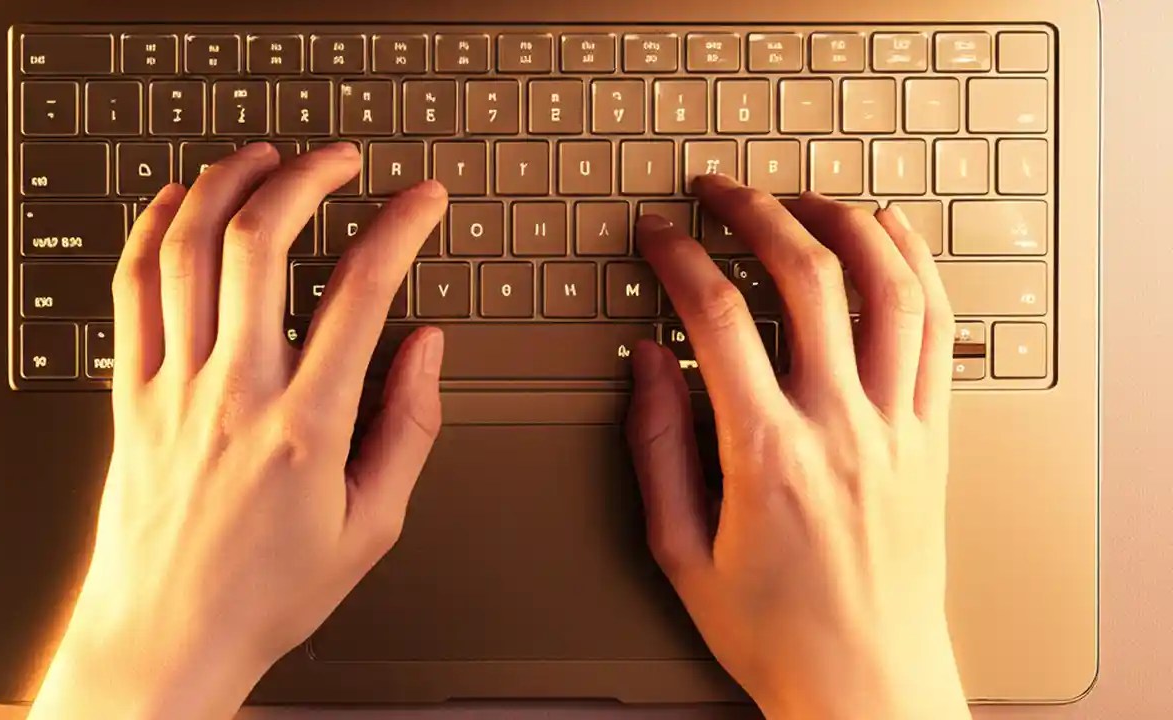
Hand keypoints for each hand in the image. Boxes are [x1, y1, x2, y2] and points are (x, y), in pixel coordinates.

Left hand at [29, 143, 448, 719]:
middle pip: (263, 245)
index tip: (422, 201)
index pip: (362, 294)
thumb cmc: (267, 593)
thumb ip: (409, 428)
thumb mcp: (372, 526)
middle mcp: (234, 393)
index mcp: (305, 427)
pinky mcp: (131, 396)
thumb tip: (428, 348)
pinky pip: (131, 291)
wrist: (167, 638)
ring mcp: (173, 388)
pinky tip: (177, 203)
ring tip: (263, 158)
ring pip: (188, 251)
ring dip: (227, 184)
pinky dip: (152, 230)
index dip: (400, 228)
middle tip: (339, 159)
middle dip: (307, 178)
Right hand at [627, 176, 967, 719]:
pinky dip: (915, 268)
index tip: (657, 233)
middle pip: (805, 277)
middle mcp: (840, 428)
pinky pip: (936, 330)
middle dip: (753, 213)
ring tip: (801, 198)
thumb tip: (646, 362)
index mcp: (766, 456)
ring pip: (885, 288)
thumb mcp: (679, 548)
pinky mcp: (932, 437)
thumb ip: (656, 446)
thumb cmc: (774, 629)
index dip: (678, 257)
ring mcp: (897, 428)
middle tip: (719, 191)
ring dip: (842, 224)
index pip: (716, 316)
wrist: (867, 680)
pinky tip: (890, 239)